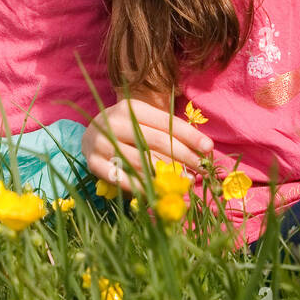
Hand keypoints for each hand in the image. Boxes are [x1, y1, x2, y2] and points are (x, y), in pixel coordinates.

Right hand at [83, 97, 213, 194]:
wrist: (90, 135)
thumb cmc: (128, 129)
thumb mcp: (145, 121)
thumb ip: (168, 131)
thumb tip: (202, 148)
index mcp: (131, 108)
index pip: (166, 122)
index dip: (189, 135)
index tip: (208, 148)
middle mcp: (115, 122)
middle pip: (156, 141)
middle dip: (183, 156)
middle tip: (202, 168)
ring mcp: (101, 143)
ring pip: (141, 162)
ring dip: (166, 174)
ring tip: (185, 180)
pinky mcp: (94, 163)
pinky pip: (122, 178)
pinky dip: (142, 186)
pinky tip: (159, 191)